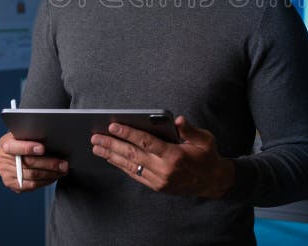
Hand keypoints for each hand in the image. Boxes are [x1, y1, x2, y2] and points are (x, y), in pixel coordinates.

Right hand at [0, 131, 68, 192]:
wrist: (13, 152)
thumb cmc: (24, 140)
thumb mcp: (25, 134)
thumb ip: (33, 136)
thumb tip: (53, 140)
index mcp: (6, 143)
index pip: (15, 147)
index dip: (28, 148)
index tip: (42, 148)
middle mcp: (3, 159)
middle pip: (28, 163)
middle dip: (49, 164)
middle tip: (64, 164)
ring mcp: (5, 173)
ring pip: (32, 176)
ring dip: (50, 174)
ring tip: (62, 170)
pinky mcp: (11, 183)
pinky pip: (30, 185)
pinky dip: (45, 181)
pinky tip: (53, 177)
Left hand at [90, 116, 233, 197]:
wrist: (212, 182)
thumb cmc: (207, 156)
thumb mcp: (204, 139)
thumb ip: (189, 130)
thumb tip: (177, 120)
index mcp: (175, 156)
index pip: (146, 142)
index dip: (128, 133)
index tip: (113, 126)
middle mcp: (164, 170)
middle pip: (133, 155)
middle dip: (112, 145)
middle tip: (95, 137)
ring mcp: (159, 180)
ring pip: (130, 166)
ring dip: (111, 156)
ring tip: (96, 148)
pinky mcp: (157, 186)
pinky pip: (135, 174)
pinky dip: (121, 166)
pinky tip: (111, 158)